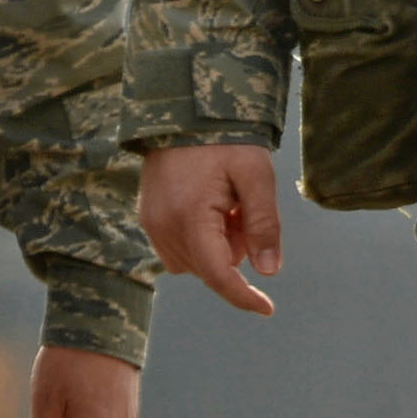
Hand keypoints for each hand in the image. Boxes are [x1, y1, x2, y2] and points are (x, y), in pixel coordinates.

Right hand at [140, 143, 285, 316]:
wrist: (184, 108)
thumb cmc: (225, 138)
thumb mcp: (256, 175)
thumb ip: (263, 225)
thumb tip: (268, 271)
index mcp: (190, 218)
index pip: (219, 275)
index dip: (244, 296)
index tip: (268, 309)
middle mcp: (163, 227)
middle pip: (209, 268)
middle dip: (234, 251)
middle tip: (243, 209)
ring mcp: (152, 222)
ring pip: (194, 261)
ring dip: (217, 246)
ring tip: (227, 204)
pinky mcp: (148, 216)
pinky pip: (179, 247)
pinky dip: (201, 237)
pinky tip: (212, 205)